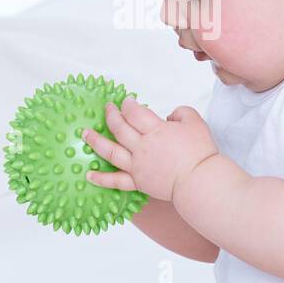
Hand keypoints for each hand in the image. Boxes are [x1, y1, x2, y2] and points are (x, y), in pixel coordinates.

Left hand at [82, 96, 218, 202]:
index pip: (135, 112)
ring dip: (95, 141)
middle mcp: (141, 146)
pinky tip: (88, 175)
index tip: (127, 101)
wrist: (199, 181)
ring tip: (84, 134)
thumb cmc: (199, 151)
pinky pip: (116, 181)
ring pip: (110, 151)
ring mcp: (137, 165)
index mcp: (155, 130)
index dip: (129, 104)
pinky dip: (101, 179)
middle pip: (119, 127)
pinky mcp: (138, 182)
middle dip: (111, 115)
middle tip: (107, 108)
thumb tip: (169, 117)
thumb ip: (180, 112)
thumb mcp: (194, 121)